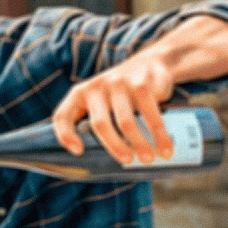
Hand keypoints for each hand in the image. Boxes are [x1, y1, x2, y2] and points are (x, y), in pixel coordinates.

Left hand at [51, 53, 175, 164]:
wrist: (150, 62)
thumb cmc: (120, 93)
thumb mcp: (101, 101)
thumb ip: (95, 122)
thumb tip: (98, 164)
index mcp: (80, 94)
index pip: (63, 115)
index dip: (65, 135)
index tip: (78, 152)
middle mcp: (96, 88)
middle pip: (100, 124)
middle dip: (114, 147)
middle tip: (127, 161)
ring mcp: (118, 84)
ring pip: (126, 121)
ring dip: (139, 143)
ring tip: (149, 159)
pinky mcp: (142, 83)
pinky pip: (149, 112)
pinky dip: (158, 133)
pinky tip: (165, 147)